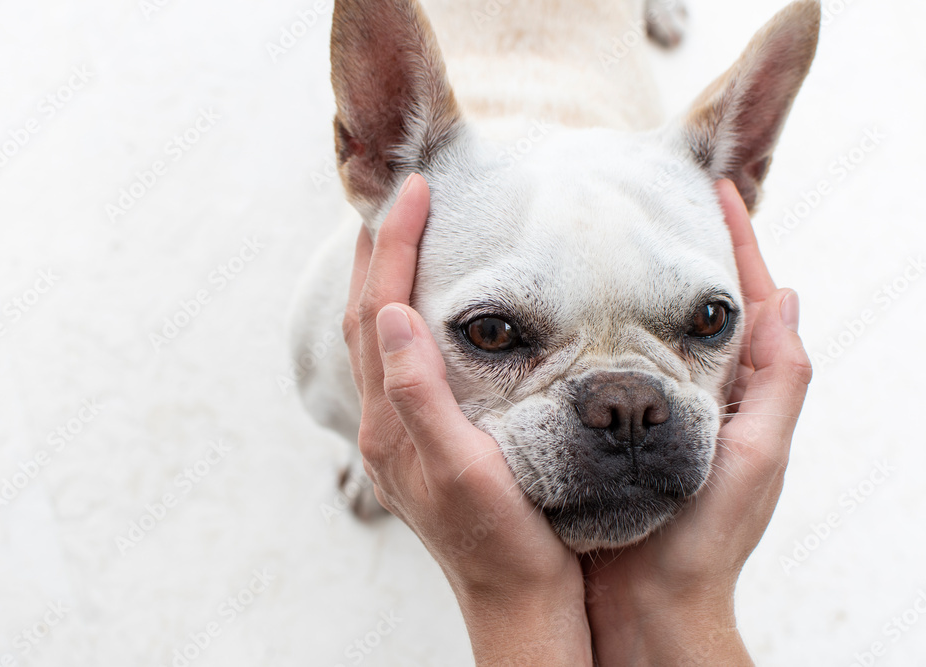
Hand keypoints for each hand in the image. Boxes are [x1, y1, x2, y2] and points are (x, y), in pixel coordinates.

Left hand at [343, 174, 592, 665]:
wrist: (520, 603)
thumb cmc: (506, 543)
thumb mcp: (466, 471)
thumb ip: (422, 396)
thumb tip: (390, 315)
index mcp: (392, 423)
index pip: (379, 311)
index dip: (393, 246)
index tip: (414, 188)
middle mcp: (386, 424)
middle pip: (366, 318)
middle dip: (378, 251)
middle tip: (400, 196)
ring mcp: (401, 434)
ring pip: (379, 339)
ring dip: (384, 280)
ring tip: (406, 236)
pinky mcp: (422, 442)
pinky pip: (399, 362)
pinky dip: (403, 318)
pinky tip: (426, 310)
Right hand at [583, 179, 812, 664]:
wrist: (644, 602)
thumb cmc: (708, 538)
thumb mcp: (757, 456)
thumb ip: (778, 381)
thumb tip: (788, 297)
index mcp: (734, 391)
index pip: (745, 301)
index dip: (736, 243)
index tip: (715, 187)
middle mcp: (689, 391)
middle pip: (687, 307)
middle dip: (678, 252)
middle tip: (653, 195)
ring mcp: (644, 407)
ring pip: (639, 329)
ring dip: (627, 284)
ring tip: (604, 234)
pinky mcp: (604, 426)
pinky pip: (597, 363)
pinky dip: (588, 328)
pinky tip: (559, 305)